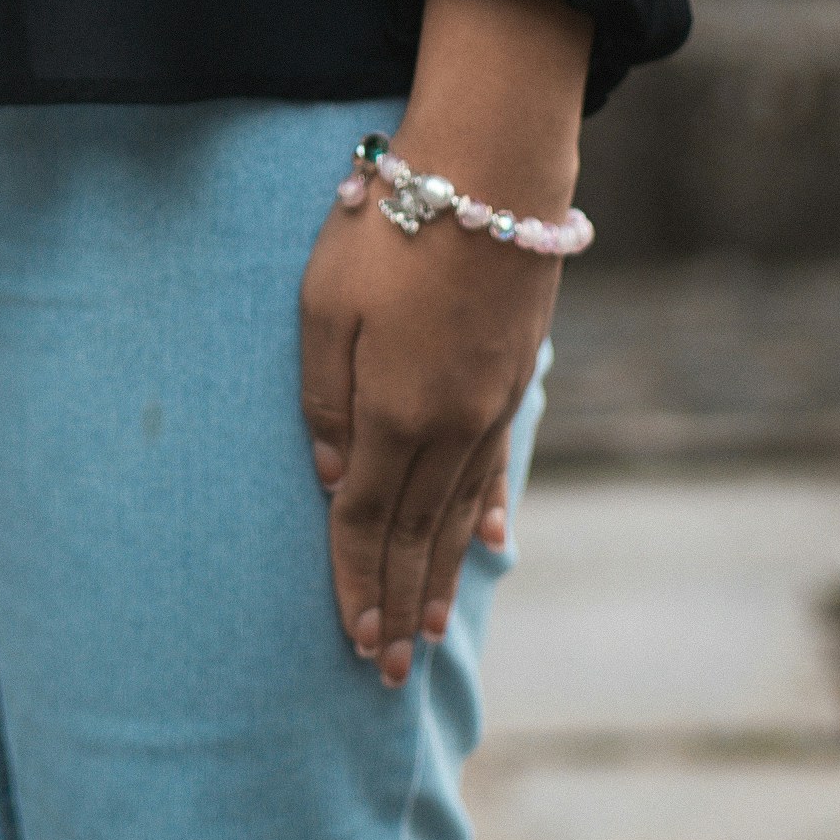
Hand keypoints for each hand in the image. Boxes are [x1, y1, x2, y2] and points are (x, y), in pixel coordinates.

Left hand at [298, 0, 588, 686]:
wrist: (492, 167)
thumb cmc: (390, 225)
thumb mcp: (324, 302)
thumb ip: (324, 398)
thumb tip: (330, 478)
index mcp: (394, 414)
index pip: (365, 522)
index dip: (354, 585)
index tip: (351, 643)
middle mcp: (450, 427)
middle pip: (416, 536)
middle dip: (398, 606)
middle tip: (386, 672)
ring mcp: (490, 408)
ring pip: (461, 515)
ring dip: (441, 576)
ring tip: (428, 632)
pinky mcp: (515, 380)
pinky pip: (497, 468)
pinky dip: (489, 516)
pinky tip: (491, 551)